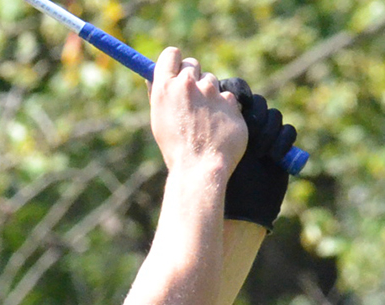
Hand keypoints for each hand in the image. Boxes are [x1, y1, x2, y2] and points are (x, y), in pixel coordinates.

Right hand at [149, 48, 246, 177]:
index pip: (171, 54)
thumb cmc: (175, 149)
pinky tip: (218, 128)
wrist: (199, 170)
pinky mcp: (231, 103)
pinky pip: (228, 99)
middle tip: (192, 98)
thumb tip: (153, 75)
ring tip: (204, 121)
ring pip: (212, 82)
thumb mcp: (159, 120)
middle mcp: (187, 85)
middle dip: (193, 77)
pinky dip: (225, 110)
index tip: (177, 69)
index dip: (175, 61)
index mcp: (165, 87)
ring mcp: (211, 93)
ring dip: (209, 95)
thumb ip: (158, 94)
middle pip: (193, 64)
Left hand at [215, 78, 297, 229]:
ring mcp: (263, 136)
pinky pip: (288, 132)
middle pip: (256, 103)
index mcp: (224, 121)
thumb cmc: (214, 185)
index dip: (237, 93)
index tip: (234, 101)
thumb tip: (193, 100)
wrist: (236, 212)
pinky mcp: (280, 147)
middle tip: (248, 131)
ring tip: (258, 151)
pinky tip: (273, 156)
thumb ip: (201, 127)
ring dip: (268, 129)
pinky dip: (282, 141)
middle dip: (254, 115)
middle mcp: (244, 126)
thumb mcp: (203, 152)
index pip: (234, 93)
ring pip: (273, 116)